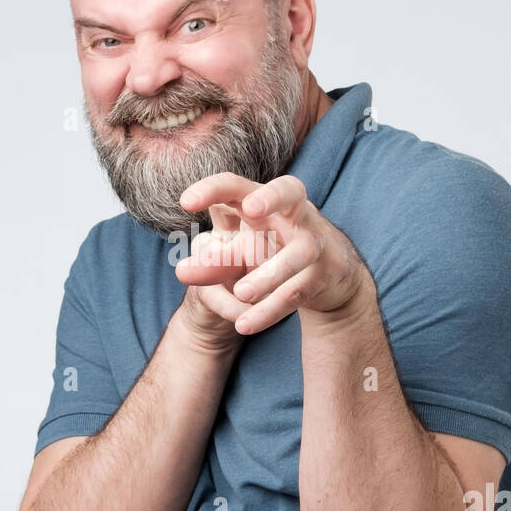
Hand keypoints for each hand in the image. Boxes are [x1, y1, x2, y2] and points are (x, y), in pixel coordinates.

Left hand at [176, 172, 373, 335]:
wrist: (330, 275)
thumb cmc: (274, 251)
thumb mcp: (240, 256)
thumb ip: (212, 263)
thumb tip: (181, 272)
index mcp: (264, 201)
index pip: (238, 185)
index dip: (213, 188)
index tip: (184, 202)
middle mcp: (294, 213)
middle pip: (289, 191)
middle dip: (271, 197)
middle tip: (251, 209)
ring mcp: (314, 241)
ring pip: (298, 252)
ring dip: (271, 272)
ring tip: (242, 293)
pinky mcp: (324, 274)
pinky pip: (297, 291)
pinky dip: (271, 309)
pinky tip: (245, 324)